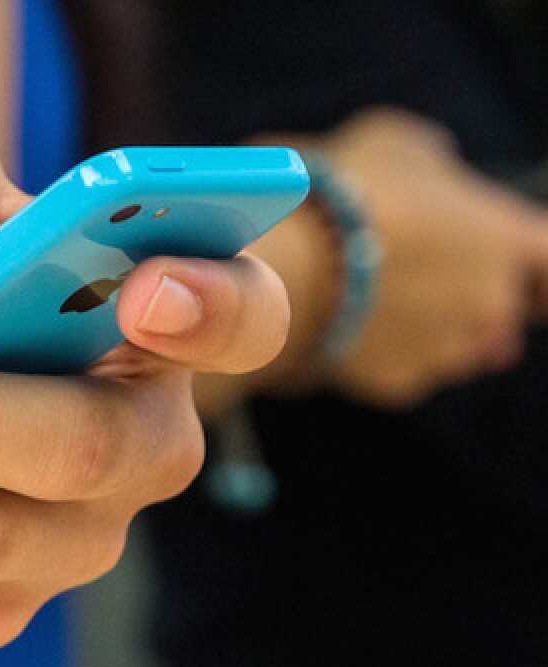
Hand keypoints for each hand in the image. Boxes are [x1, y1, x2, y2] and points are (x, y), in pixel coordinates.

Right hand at [274, 109, 547, 407]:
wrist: (285, 265)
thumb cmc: (344, 192)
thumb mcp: (393, 141)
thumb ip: (430, 160)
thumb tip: (433, 165)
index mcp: (504, 235)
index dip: (534, 266)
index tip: (525, 271)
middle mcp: (492, 301)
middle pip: (501, 308)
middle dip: (467, 297)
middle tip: (414, 279)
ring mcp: (448, 348)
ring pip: (453, 344)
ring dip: (423, 326)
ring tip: (367, 300)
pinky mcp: (400, 382)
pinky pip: (400, 366)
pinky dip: (377, 351)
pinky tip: (341, 323)